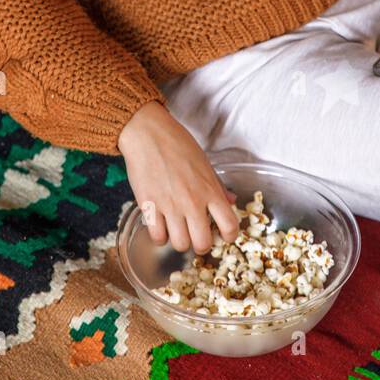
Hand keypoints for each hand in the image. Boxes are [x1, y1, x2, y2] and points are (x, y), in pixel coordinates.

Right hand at [118, 101, 238, 253]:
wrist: (148, 134)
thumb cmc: (178, 143)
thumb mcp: (205, 163)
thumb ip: (217, 186)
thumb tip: (231, 200)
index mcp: (210, 190)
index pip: (230, 226)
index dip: (228, 236)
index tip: (223, 235)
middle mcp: (192, 202)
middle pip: (203, 244)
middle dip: (202, 245)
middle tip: (197, 236)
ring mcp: (170, 206)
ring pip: (180, 245)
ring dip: (180, 241)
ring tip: (177, 229)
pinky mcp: (149, 207)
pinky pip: (158, 237)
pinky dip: (160, 236)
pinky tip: (161, 225)